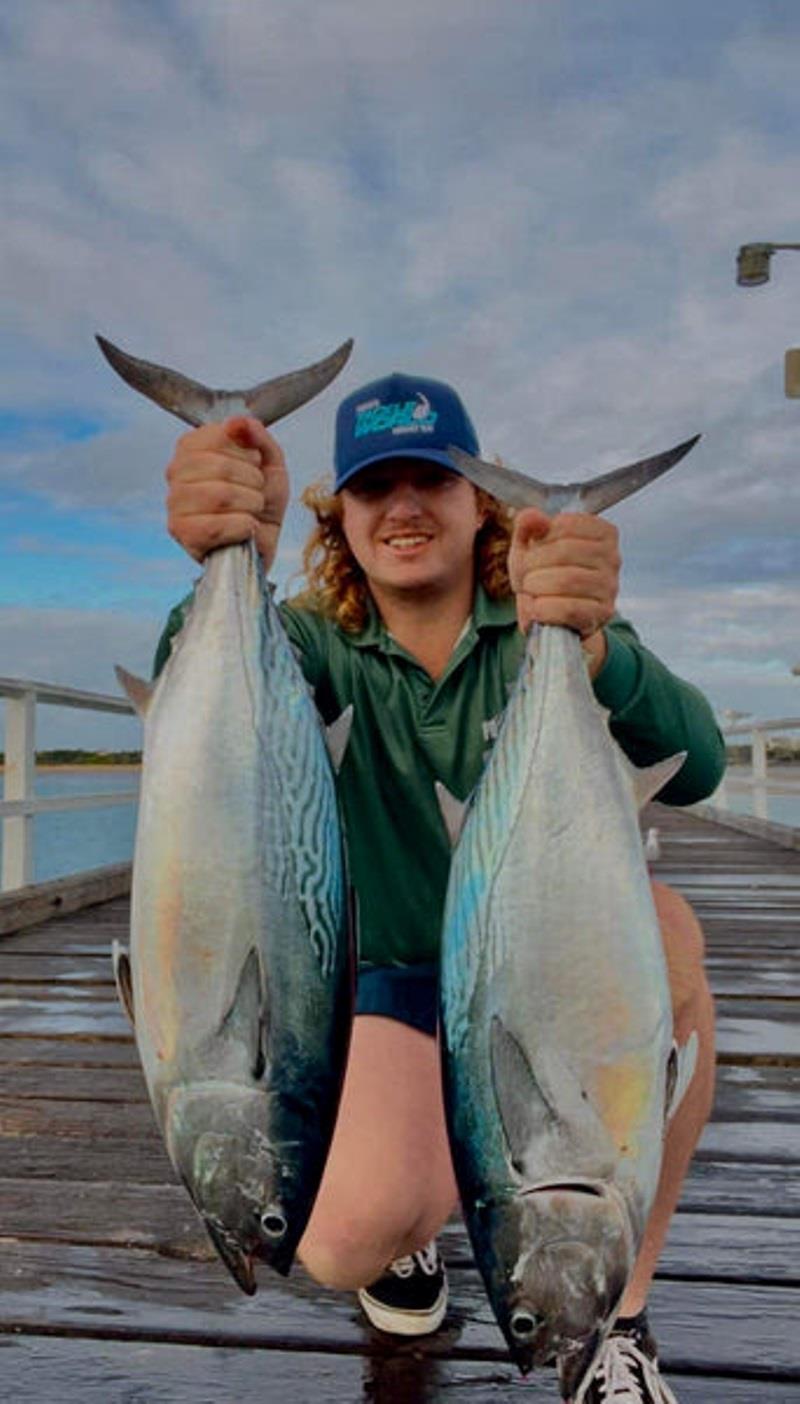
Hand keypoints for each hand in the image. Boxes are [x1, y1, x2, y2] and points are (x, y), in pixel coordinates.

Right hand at [166, 416, 288, 570]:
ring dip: (250, 505)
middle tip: (255, 494)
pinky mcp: (181, 533)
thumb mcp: (270, 463)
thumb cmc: (261, 501)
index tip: (253, 466)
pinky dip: (243, 527)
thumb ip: (258, 437)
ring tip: (251, 511)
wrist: (263, 541)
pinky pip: (216, 525)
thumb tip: (238, 422)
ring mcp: (175, 503)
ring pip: (219, 496)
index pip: (219, 437)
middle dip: (252, 483)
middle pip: (220, 467)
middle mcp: (176, 472)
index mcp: (192, 447)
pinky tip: (245, 529)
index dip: (248, 454)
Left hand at [508, 509, 620, 677]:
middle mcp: (613, 557)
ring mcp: (610, 587)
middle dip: (533, 564)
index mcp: (601, 533)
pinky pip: (569, 609)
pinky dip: (543, 609)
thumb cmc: (543, 576)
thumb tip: (533, 516)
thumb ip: (527, 527)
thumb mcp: (529, 548)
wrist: (551, 617)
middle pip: (564, 551)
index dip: (540, 538)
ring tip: (530, 591)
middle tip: (524, 576)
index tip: (533, 551)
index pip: (566, 524)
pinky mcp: (602, 614)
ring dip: (536, 586)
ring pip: (567, 580)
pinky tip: (536, 608)